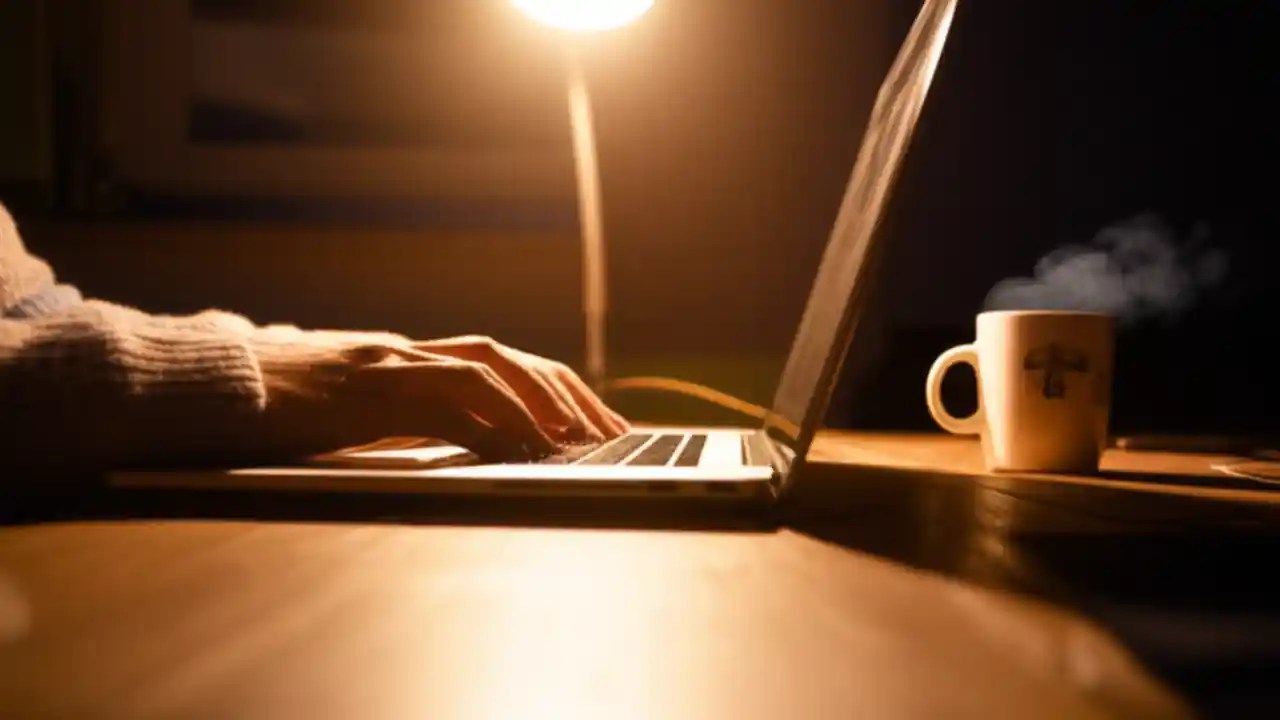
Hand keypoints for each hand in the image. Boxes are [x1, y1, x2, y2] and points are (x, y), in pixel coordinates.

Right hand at [257, 336, 627, 460]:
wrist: (209, 388)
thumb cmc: (273, 407)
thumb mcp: (347, 410)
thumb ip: (397, 415)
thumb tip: (454, 442)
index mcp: (407, 358)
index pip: (498, 362)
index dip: (551, 386)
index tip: (591, 420)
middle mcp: (407, 352)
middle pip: (508, 358)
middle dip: (567, 393)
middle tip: (610, 431)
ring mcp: (388, 365)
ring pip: (487, 370)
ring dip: (539, 404)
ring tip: (576, 440)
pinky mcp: (366, 391)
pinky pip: (444, 401)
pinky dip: (490, 422)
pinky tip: (520, 447)